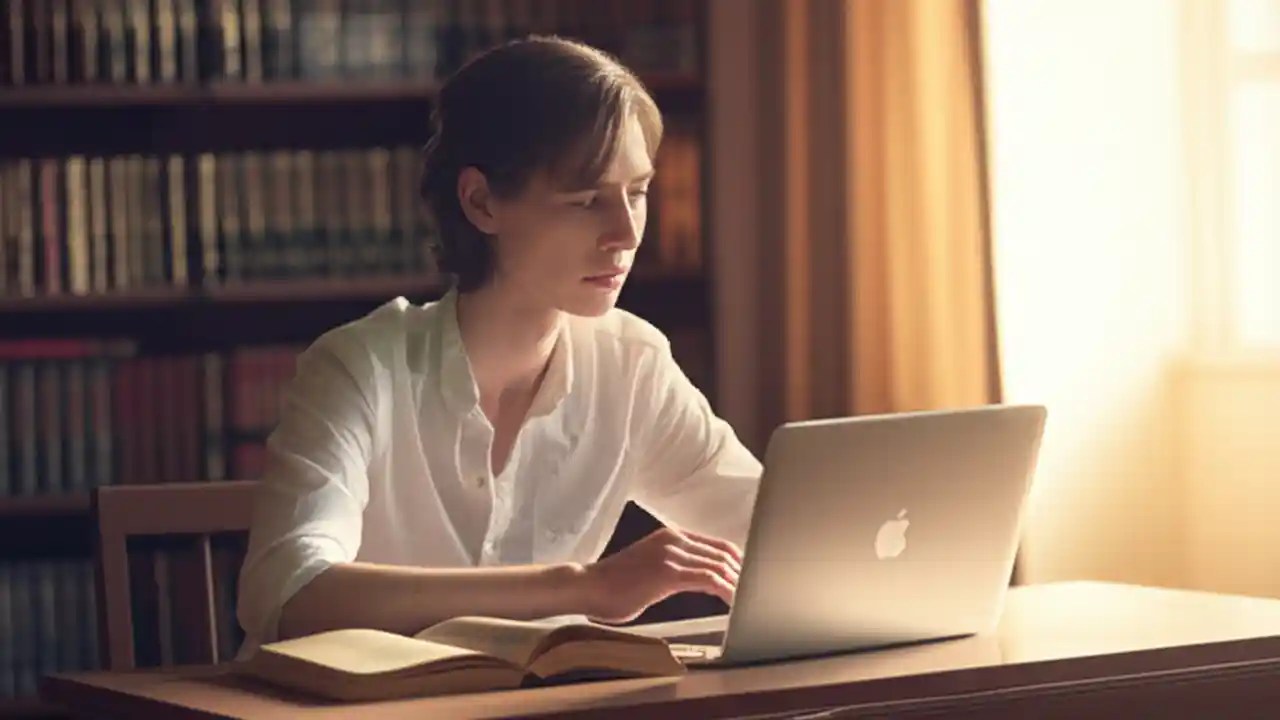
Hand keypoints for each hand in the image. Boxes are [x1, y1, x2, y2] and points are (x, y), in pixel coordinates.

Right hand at [580, 527, 743, 624]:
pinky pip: (708, 579)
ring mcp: (671, 554)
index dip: (737, 563)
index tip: (748, 580)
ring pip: (718, 566)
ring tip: (748, 600)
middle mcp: (674, 540)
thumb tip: (697, 581)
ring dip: (737, 584)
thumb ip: (674, 569)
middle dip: (742, 574)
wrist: (588, 585)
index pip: (717, 545)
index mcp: (671, 536)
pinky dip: (725, 591)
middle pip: (723, 554)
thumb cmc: (614, 583)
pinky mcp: (668, 572)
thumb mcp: (650, 568)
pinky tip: (733, 602)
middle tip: (755, 592)